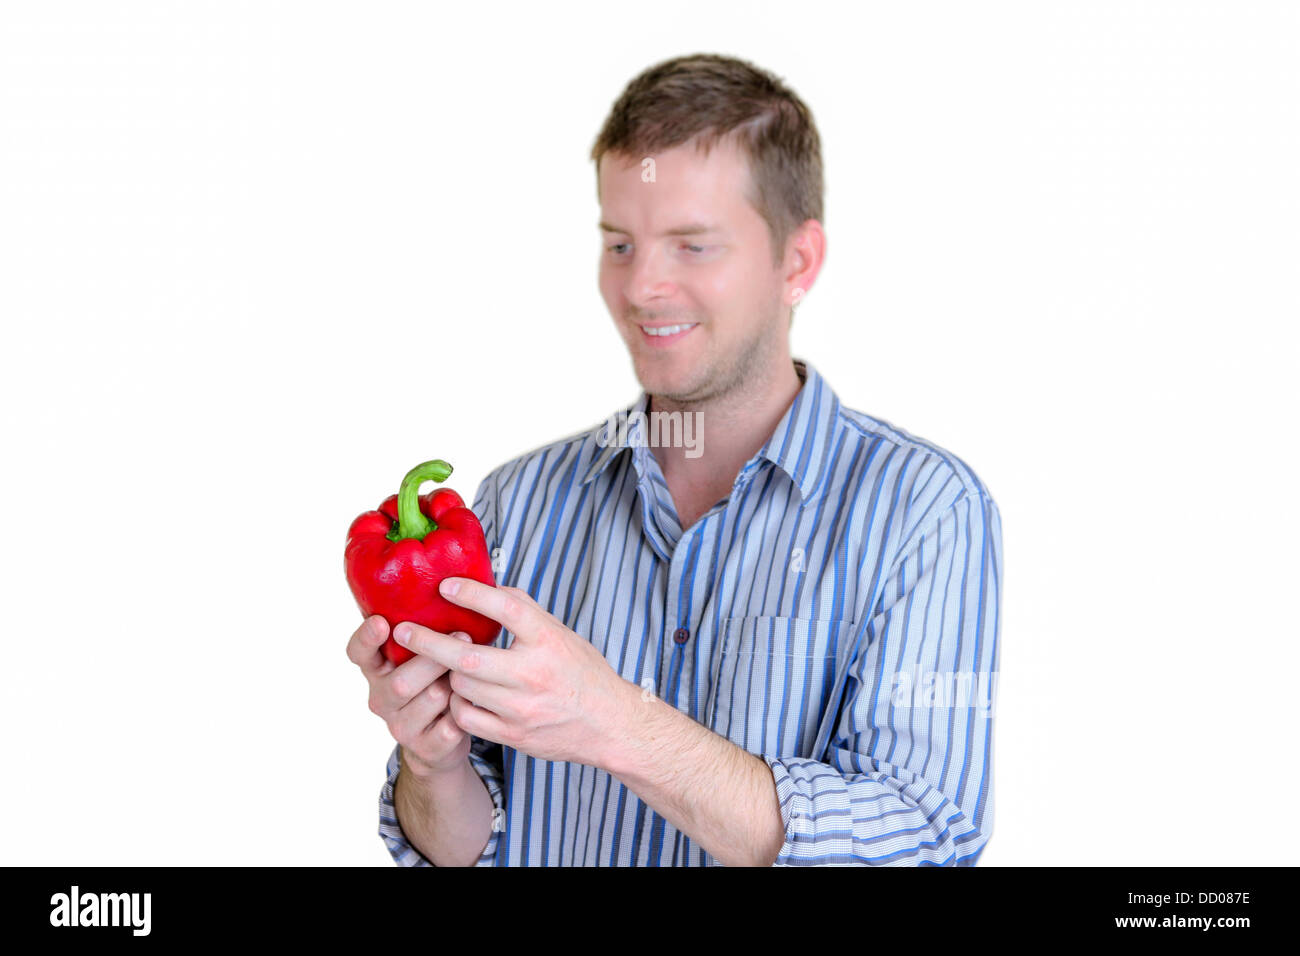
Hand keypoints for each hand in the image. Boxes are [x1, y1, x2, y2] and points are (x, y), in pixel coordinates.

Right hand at [346, 614, 475, 776]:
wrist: (439, 742)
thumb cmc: (434, 683)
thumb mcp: (422, 658)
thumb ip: (425, 633)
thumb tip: (456, 586)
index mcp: (377, 670)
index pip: (358, 653)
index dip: (366, 639)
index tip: (382, 622)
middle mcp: (381, 698)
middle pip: (401, 682)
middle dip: (434, 659)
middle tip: (463, 634)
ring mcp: (400, 727)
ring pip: (431, 700)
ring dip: (455, 683)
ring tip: (472, 672)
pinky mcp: (425, 748)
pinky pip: (450, 727)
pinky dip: (465, 712)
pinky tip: (473, 704)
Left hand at [390, 579, 635, 767]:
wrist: (608, 724)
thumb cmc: (581, 673)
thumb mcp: (561, 634)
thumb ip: (526, 612)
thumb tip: (487, 587)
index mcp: (549, 641)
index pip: (507, 609)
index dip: (474, 594)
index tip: (446, 585)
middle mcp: (534, 674)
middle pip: (468, 657)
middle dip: (428, 642)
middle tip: (403, 629)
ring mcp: (522, 708)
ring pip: (461, 687)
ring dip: (446, 674)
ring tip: (440, 664)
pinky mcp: (513, 735)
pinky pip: (466, 717)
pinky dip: (457, 703)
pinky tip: (460, 694)